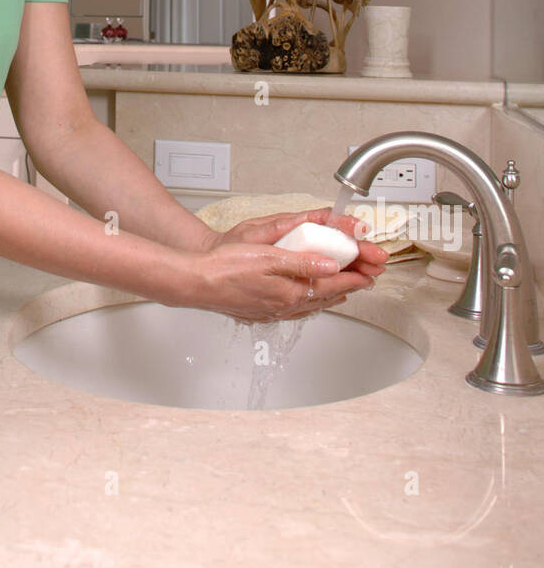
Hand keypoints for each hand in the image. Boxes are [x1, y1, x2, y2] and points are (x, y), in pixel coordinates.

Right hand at [192, 208, 388, 323]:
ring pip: (311, 305)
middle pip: (325, 297)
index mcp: (289, 292)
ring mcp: (272, 311)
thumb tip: (330, 264)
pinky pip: (295, 308)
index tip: (370, 273)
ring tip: (344, 290)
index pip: (331, 284)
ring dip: (331, 296)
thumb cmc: (225, 268)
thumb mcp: (268, 256)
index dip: (354, 277)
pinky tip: (305, 299)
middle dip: (348, 286)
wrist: (196, 283)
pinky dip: (309, 301)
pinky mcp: (260, 311)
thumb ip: (302, 262)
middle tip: (365, 280)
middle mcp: (284, 306)